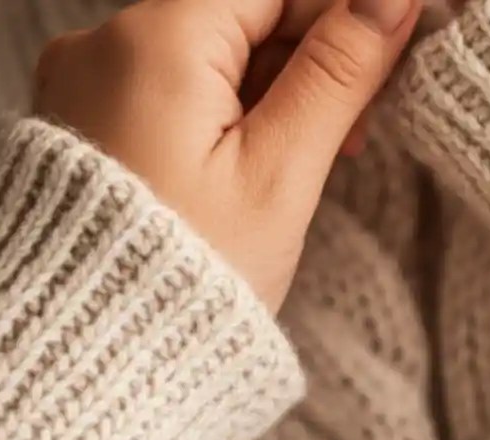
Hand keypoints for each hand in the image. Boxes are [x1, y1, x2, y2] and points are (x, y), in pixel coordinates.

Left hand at [32, 0, 420, 310]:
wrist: (102, 355)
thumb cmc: (193, 273)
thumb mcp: (283, 169)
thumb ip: (338, 71)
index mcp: (154, 43)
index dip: (345, 13)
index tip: (397, 44)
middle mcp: (105, 45)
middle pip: (243, 14)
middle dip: (315, 57)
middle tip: (365, 125)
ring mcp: (92, 82)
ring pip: (216, 51)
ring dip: (281, 89)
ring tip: (325, 155)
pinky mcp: (94, 119)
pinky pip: (181, 86)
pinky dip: (235, 111)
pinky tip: (269, 159)